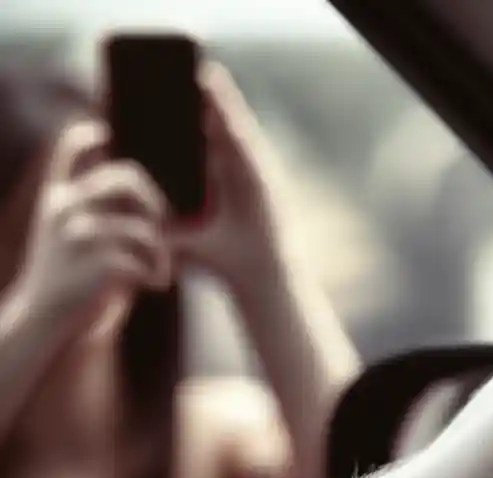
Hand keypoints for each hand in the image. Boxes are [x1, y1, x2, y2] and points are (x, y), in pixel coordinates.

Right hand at [8, 120, 169, 344]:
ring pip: (144, 228)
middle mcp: (64, 207)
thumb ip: (97, 209)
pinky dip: (157, 273)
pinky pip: (144, 259)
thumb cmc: (68, 275)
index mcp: (58, 196)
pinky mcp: (94, 263)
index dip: (92, 135)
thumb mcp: (70, 234)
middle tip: (166, 227)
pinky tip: (156, 285)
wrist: (42, 317)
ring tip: (163, 269)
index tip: (110, 134)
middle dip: (156, 202)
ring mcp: (78, 234)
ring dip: (163, 251)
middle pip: (128, 178)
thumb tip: (141, 189)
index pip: (71, 149)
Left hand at [169, 63, 282, 293]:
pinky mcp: (261, 172)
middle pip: (212, 128)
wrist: (258, 278)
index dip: (178, 119)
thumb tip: (117, 214)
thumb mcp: (176, 235)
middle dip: (196, 101)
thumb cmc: (219, 260)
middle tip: (175, 71)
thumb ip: (153, 222)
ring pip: (229, 125)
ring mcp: (251, 171)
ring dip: (215, 97)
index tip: (155, 95)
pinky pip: (241, 135)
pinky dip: (229, 110)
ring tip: (196, 69)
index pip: (195, 143)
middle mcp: (234, 173)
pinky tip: (214, 88)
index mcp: (215, 183)